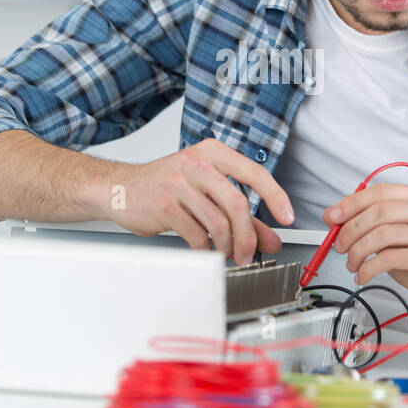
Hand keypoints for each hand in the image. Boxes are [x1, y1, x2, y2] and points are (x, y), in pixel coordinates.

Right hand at [110, 139, 294, 263]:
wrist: (119, 188)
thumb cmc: (165, 186)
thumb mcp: (206, 191)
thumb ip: (241, 214)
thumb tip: (270, 237)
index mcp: (212, 153)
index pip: (254, 173)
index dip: (276, 197)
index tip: (287, 218)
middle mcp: (197, 163)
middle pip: (238, 204)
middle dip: (249, 236)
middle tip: (252, 253)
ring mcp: (180, 183)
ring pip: (219, 222)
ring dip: (229, 247)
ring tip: (229, 254)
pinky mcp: (166, 205)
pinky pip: (197, 234)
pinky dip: (206, 249)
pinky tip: (206, 250)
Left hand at [324, 183, 407, 301]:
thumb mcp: (399, 234)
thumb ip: (373, 221)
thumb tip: (334, 215)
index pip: (383, 192)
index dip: (352, 203)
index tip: (333, 216)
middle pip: (381, 211)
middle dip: (351, 228)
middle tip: (339, 244)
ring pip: (382, 234)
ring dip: (358, 251)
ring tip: (352, 262)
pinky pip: (389, 258)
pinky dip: (368, 268)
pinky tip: (363, 274)